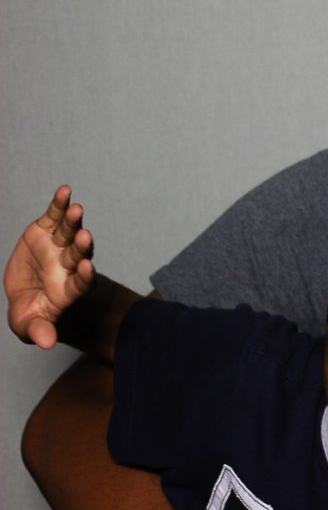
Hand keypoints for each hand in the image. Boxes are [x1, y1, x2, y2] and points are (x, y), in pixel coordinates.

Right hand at [5, 185, 94, 348]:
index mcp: (68, 289)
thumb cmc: (34, 313)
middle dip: (82, 247)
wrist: (32, 293)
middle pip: (79, 254)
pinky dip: (60, 204)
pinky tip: (65, 191)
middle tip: (86, 237)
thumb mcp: (30, 325)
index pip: (81, 283)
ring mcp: (59, 246)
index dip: (84, 277)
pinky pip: (56, 216)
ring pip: (70, 233)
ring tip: (76, 209)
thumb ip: (40, 332)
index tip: (88, 270)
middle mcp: (68, 265)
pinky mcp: (46, 230)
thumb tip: (47, 344)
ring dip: (74, 222)